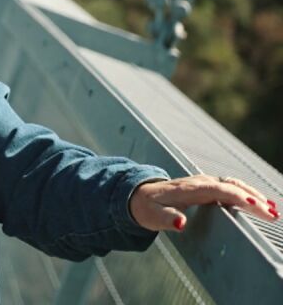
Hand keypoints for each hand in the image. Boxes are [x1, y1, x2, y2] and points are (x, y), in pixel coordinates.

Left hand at [129, 174, 278, 231]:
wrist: (137, 195)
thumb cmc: (146, 208)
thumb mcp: (152, 216)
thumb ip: (166, 219)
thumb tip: (181, 223)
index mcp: (189, 189)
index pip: (219, 190)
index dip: (238, 197)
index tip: (256, 207)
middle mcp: (199, 182)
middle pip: (231, 186)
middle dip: (254, 199)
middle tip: (273, 215)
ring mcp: (204, 183)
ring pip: (234, 185)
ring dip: (254, 196)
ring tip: (273, 210)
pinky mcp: (207, 187)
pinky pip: (231, 188)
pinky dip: (247, 194)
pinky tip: (261, 204)